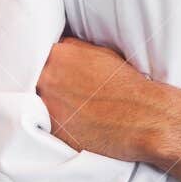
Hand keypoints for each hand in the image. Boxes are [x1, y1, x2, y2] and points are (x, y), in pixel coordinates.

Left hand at [37, 37, 180, 181]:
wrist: (146, 119)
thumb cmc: (129, 85)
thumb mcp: (103, 54)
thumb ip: (74, 49)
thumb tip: (59, 48)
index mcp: (58, 55)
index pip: (36, 55)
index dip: (46, 65)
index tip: (52, 73)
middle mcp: (47, 79)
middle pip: (33, 79)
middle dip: (44, 84)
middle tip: (63, 92)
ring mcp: (48, 107)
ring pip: (35, 103)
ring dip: (46, 105)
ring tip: (69, 109)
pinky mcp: (54, 133)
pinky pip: (44, 127)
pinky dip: (53, 126)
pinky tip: (72, 125)